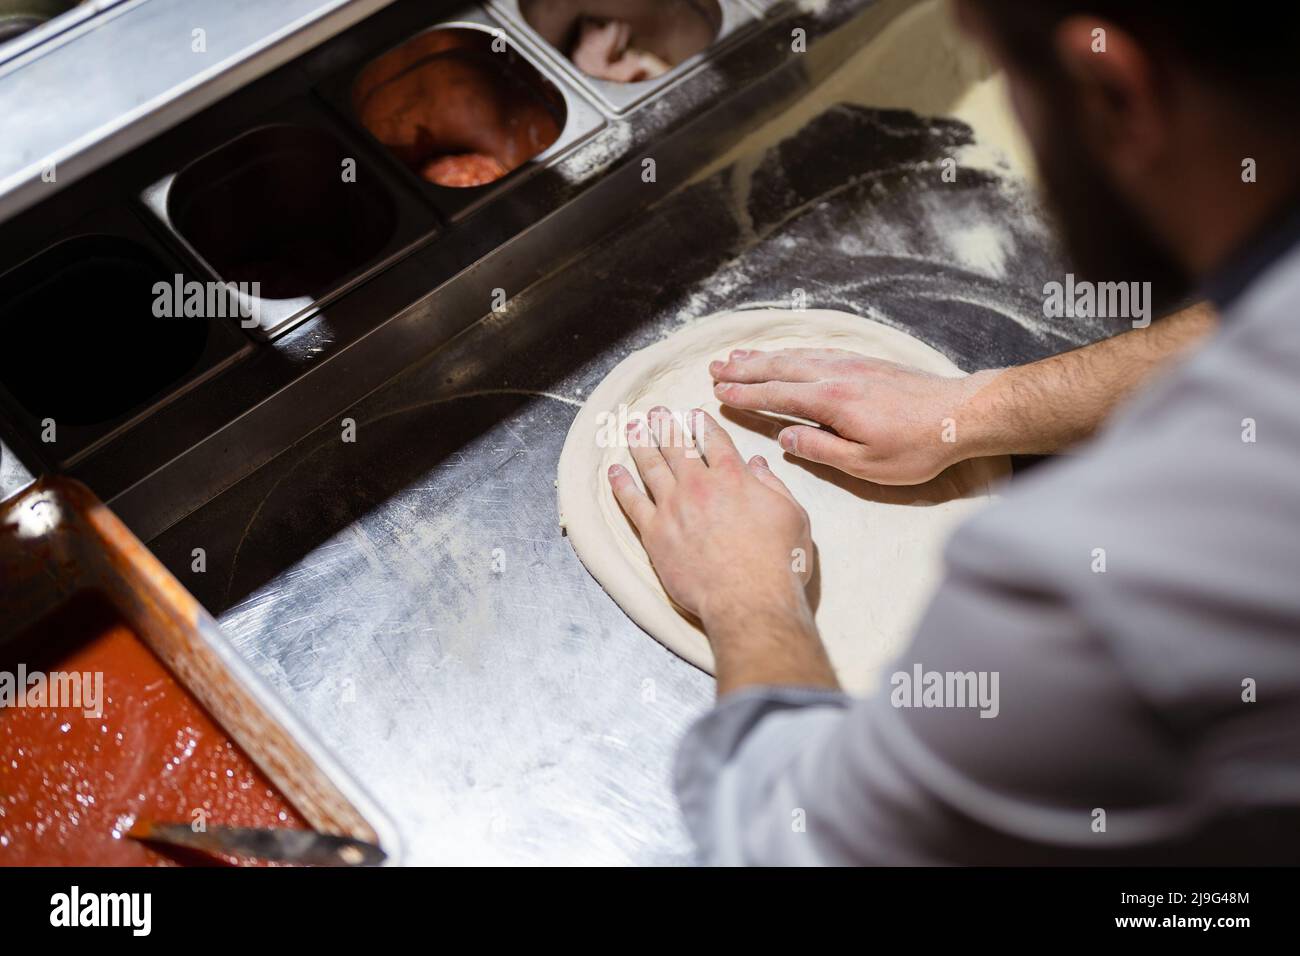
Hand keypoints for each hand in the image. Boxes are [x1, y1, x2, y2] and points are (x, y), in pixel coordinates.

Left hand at [607, 407, 835, 692]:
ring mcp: (673, 508)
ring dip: (641, 444)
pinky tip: (615, 471)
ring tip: (633, 429)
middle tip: (656, 414)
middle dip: (665, 425)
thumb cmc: (779, 562)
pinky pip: (632, 503)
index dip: (701, 423)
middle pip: (677, 446)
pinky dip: (622, 485)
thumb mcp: (793, 516)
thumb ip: (773, 486)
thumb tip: (758, 465)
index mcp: (734, 476)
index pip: (713, 439)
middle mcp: (699, 485)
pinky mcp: (655, 534)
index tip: (692, 414)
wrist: (749, 599)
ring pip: (651, 467)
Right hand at [710, 349, 996, 484]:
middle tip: (715, 368)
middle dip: (745, 369)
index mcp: (831, 402)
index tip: (718, 393)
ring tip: (738, 356)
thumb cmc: (916, 447)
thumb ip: (821, 450)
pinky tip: (786, 355)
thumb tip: (786, 440)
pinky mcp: (866, 362)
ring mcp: (852, 364)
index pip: (777, 395)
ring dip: (765, 356)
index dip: (745, 394)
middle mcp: (836, 375)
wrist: (961, 414)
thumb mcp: (866, 464)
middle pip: (780, 368)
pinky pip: (818, 352)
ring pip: (797, 356)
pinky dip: (793, 352)